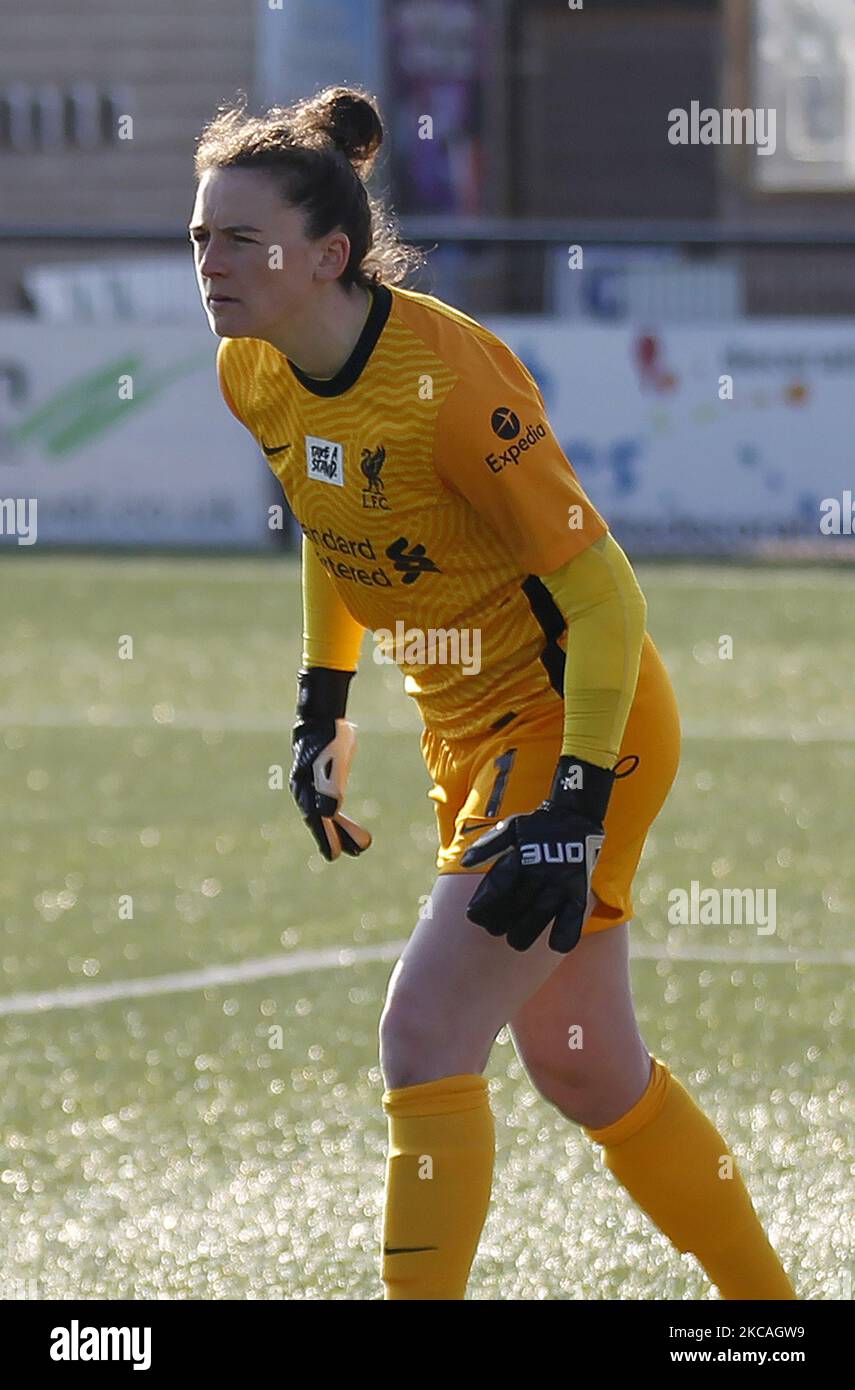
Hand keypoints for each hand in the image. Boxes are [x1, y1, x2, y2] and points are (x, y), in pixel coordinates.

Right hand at [290, 717, 371, 861]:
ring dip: (341, 830)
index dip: (325, 838)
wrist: (322, 719)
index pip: (316, 819)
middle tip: (358, 852)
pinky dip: (339, 818)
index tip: (335, 856)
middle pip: (322, 821)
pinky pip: (330, 805)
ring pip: (327, 815)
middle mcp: (306, 791)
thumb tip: (329, 814)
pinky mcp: (325, 782)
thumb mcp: (334, 762)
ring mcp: (314, 787)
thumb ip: (331, 788)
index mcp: (306, 788)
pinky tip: (347, 825)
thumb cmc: (328, 739)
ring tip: (362, 844)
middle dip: (337, 838)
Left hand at [459, 756, 612, 952]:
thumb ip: (488, 846)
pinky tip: (555, 945)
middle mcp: (540, 870)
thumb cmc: (537, 826)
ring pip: (540, 916)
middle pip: (515, 905)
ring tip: (515, 942)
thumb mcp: (510, 828)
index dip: (483, 905)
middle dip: (499, 922)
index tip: (473, 916)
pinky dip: (565, 933)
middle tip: (493, 929)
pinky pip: (573, 917)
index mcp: (521, 856)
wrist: (575, 814)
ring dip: (525, 933)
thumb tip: (464, 863)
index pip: (498, 886)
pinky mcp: (578, 889)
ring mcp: (560, 881)